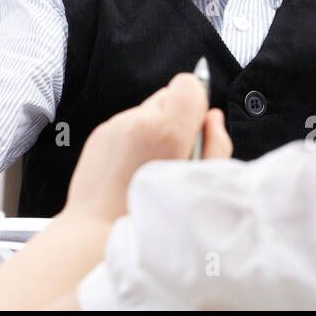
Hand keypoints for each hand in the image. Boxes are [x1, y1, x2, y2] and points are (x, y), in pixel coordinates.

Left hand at [61, 73, 231, 224]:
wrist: (99, 232)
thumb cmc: (154, 216)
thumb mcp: (201, 183)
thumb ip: (216, 144)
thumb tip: (213, 118)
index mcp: (167, 130)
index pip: (189, 83)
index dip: (197, 102)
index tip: (195, 127)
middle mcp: (138, 121)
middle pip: (168, 94)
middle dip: (175, 117)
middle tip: (174, 153)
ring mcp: (115, 125)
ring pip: (146, 111)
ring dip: (154, 129)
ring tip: (150, 166)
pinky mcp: (99, 134)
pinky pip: (126, 125)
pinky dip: (134, 140)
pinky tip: (132, 170)